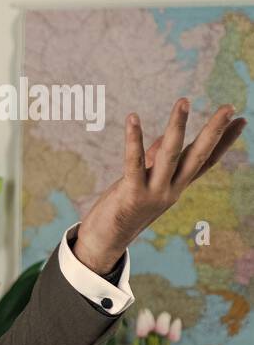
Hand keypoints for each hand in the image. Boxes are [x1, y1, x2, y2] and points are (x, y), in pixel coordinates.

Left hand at [73, 98, 246, 273]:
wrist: (104, 242)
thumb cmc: (123, 208)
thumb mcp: (142, 183)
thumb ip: (153, 161)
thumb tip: (162, 138)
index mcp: (177, 187)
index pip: (206, 162)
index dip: (224, 142)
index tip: (241, 120)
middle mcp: (171, 190)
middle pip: (197, 157)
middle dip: (214, 131)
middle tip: (229, 106)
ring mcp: (154, 193)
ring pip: (170, 155)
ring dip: (177, 127)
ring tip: (184, 101)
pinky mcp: (132, 194)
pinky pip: (133, 162)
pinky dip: (133, 139)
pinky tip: (132, 118)